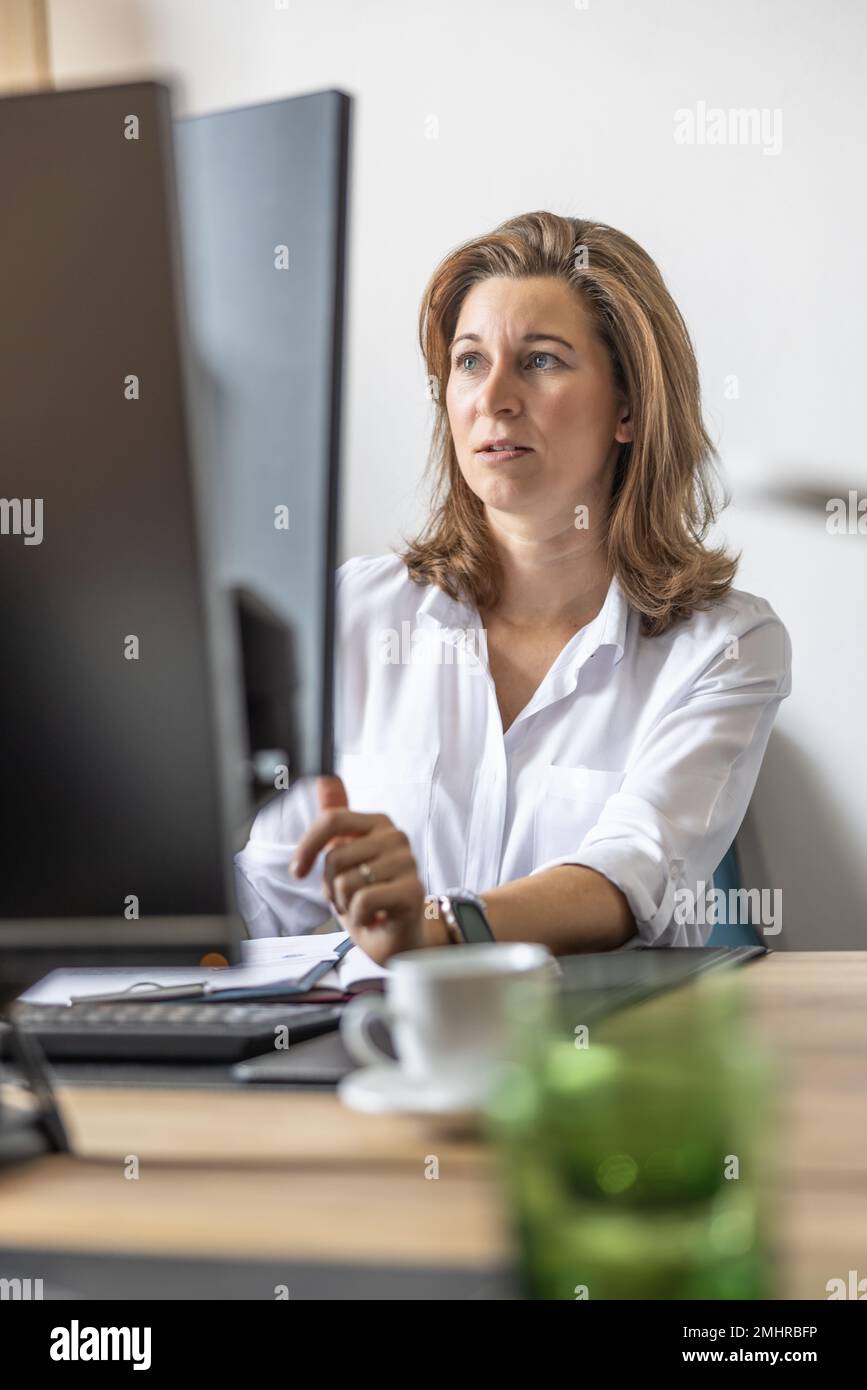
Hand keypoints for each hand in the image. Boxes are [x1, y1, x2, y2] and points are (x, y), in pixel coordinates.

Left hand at [291, 776, 426, 965]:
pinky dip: (360, 917)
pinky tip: (375, 918)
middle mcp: (395, 837)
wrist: (398, 938)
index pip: (332, 819)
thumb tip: (325, 778)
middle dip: (331, 887)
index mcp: (377, 823)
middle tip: (349, 898)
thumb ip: (337, 817)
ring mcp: (408, 862)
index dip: (308, 846)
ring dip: (346, 904)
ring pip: (347, 881)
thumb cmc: (370, 897)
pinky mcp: (413, 890)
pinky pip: (363, 900)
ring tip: (364, 908)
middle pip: (335, 856)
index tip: (297, 871)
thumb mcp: (345, 857)